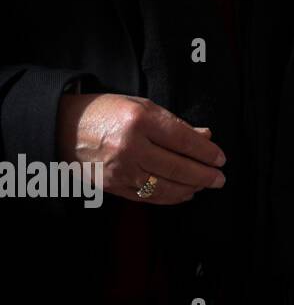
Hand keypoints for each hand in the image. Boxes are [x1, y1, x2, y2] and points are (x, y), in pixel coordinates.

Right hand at [55, 93, 226, 204]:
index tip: (220, 159)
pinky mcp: (112, 186)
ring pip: (165, 186)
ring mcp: (120, 170)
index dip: (206, 152)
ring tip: (204, 186)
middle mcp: (130, 147)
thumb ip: (175, 124)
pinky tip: (183, 193)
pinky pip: (147, 196)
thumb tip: (205, 138)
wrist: (62, 126)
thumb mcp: (143, 107)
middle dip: (204, 175)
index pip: (184, 141)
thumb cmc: (107, 112)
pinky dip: (169, 197)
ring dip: (190, 188)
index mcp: (140, 120)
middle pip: (178, 167)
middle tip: (219, 178)